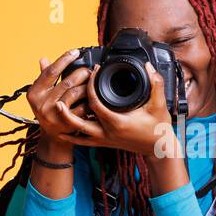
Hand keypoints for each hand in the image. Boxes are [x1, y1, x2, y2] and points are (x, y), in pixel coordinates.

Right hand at [27, 51, 91, 151]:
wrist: (53, 137)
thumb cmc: (49, 111)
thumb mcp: (41, 95)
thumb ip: (43, 78)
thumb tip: (43, 59)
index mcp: (34, 93)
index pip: (50, 72)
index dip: (64, 59)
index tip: (75, 52)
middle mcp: (41, 104)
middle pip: (67, 81)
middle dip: (82, 73)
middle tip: (90, 70)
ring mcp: (54, 115)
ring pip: (76, 93)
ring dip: (88, 85)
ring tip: (93, 81)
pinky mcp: (67, 123)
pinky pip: (83, 106)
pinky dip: (90, 100)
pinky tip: (95, 96)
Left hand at [54, 59, 182, 160]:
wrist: (158, 148)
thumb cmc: (158, 128)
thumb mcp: (159, 105)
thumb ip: (156, 84)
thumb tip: (149, 67)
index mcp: (117, 122)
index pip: (96, 102)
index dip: (91, 85)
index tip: (92, 72)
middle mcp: (107, 132)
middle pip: (80, 122)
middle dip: (68, 111)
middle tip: (58, 100)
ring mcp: (105, 139)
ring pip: (79, 133)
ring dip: (66, 123)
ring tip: (56, 112)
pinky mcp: (105, 143)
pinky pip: (84, 141)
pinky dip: (72, 137)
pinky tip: (62, 131)